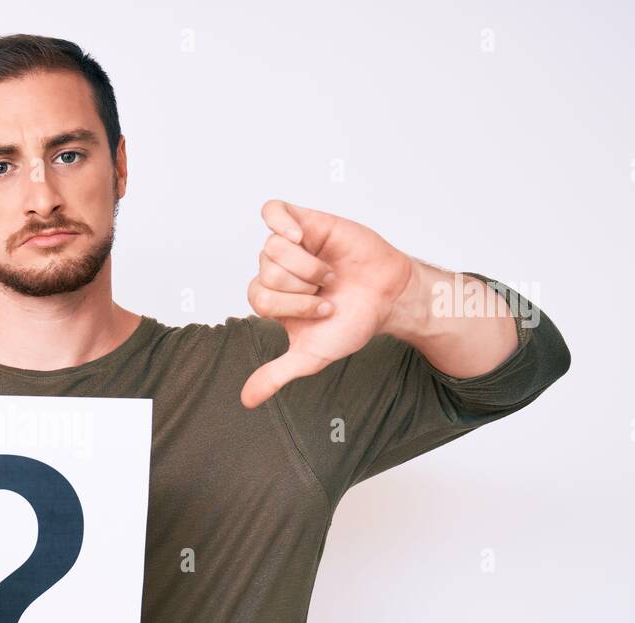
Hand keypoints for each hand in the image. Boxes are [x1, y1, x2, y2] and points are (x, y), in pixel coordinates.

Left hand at [240, 199, 416, 408]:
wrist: (388, 297)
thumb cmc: (351, 323)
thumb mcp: (310, 355)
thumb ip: (276, 374)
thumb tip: (246, 401)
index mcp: (271, 299)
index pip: (258, 297)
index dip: (291, 305)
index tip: (322, 309)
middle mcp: (276, 271)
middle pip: (266, 272)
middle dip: (302, 287)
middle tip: (328, 290)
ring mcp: (291, 245)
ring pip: (273, 248)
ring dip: (307, 265)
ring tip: (329, 272)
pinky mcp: (307, 222)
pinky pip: (273, 210)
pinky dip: (281, 222)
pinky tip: (299, 235)